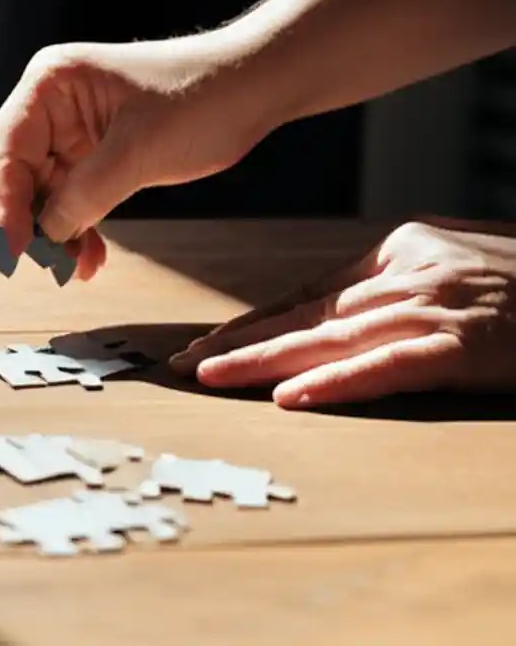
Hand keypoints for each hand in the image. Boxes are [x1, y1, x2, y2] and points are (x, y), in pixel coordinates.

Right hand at [0, 37, 275, 277]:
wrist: (253, 87)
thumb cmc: (202, 98)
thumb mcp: (138, 152)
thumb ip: (84, 195)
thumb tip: (45, 236)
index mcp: (49, 86)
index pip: (4, 154)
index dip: (4, 207)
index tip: (16, 253)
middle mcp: (48, 105)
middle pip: (9, 175)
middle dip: (23, 222)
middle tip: (42, 263)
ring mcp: (68, 131)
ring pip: (37, 194)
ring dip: (52, 233)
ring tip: (74, 267)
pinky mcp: (91, 154)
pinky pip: (67, 199)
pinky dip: (74, 228)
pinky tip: (89, 257)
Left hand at [170, 219, 515, 407]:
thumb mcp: (450, 269)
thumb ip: (388, 291)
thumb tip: (321, 326)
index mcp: (398, 251)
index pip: (306, 296)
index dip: (250, 325)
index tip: (201, 348)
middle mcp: (408, 273)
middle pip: (306, 315)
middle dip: (238, 344)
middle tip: (181, 366)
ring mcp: (437, 307)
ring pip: (331, 338)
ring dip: (265, 362)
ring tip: (211, 378)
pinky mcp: (466, 347)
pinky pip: (388, 368)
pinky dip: (337, 382)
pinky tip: (292, 397)